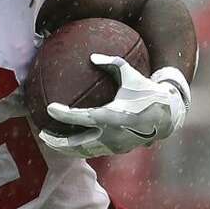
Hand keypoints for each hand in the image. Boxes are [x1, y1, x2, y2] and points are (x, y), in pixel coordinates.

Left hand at [41, 55, 189, 158]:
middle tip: (42, 133)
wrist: (167, 116)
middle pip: (76, 144)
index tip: (50, 108)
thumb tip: (92, 57)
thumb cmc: (147, 92)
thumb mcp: (132, 75)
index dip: (63, 114)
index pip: (81, 117)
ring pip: (82, 152)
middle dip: (57, 141)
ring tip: (51, 141)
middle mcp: (110, 135)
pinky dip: (78, 149)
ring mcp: (113, 145)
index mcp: (111, 116)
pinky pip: (92, 151)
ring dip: (65, 148)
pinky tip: (69, 142)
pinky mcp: (116, 150)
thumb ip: (112, 63)